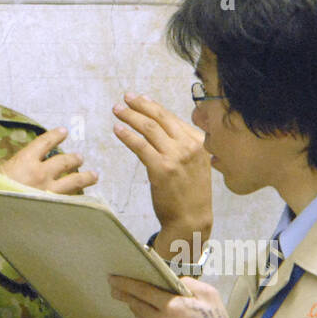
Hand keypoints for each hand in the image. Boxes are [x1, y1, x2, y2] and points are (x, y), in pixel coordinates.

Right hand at [0, 127, 97, 193]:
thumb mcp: (2, 171)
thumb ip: (20, 165)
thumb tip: (31, 163)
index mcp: (26, 160)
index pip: (45, 142)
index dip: (56, 135)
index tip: (64, 131)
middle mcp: (41, 174)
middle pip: (64, 161)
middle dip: (74, 158)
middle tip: (80, 157)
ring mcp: (49, 192)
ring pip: (74, 181)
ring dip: (85, 177)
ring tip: (93, 175)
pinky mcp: (52, 208)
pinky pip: (70, 201)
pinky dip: (78, 198)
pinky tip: (84, 199)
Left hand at [108, 276, 241, 317]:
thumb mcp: (209, 295)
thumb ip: (188, 282)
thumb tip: (172, 280)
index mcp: (171, 306)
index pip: (141, 290)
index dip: (125, 283)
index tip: (112, 278)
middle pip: (136, 305)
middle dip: (124, 296)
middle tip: (115, 290)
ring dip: (139, 312)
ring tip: (140, 306)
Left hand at [112, 94, 210, 244]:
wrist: (191, 220)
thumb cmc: (190, 193)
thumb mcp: (195, 164)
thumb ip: (183, 145)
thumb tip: (162, 127)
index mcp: (199, 143)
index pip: (172, 118)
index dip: (153, 106)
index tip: (140, 99)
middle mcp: (189, 146)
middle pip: (160, 118)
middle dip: (140, 105)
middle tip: (125, 97)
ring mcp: (176, 157)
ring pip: (149, 128)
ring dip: (130, 116)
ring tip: (117, 110)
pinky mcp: (161, 169)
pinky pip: (140, 145)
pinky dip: (127, 135)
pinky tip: (117, 129)